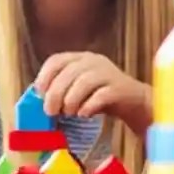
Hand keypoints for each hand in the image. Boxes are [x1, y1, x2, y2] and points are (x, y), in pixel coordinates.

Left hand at [34, 52, 149, 126]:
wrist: (134, 103)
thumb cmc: (100, 97)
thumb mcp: (78, 90)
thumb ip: (61, 91)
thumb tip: (39, 101)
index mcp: (80, 58)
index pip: (57, 60)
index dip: (45, 76)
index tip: (40, 93)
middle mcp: (94, 61)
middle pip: (69, 72)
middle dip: (56, 93)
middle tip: (51, 111)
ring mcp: (109, 73)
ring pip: (85, 81)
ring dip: (71, 99)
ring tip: (68, 113)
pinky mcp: (121, 88)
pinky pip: (102, 94)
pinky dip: (89, 106)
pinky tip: (83, 114)